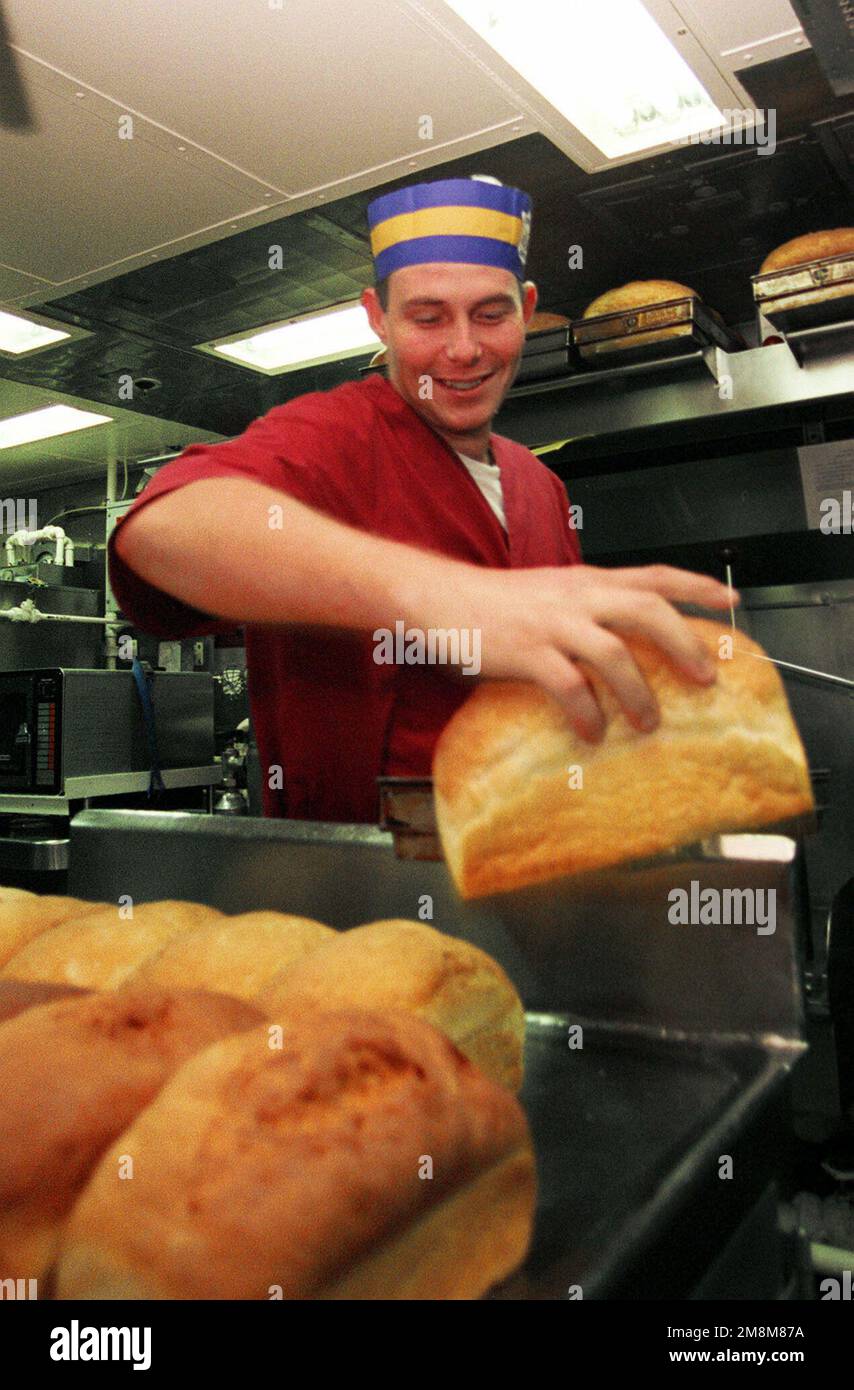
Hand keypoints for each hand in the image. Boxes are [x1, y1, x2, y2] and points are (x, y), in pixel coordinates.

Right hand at [424, 562, 737, 741]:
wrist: (438, 597)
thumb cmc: (493, 604)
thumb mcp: (550, 593)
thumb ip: (586, 610)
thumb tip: (623, 647)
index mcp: (587, 581)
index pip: (654, 575)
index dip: (697, 587)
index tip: (730, 601)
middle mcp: (578, 596)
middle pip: (649, 611)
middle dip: (684, 645)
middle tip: (705, 680)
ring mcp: (553, 624)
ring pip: (615, 654)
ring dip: (639, 693)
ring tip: (649, 723)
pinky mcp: (527, 652)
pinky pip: (570, 686)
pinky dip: (588, 713)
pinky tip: (591, 732)